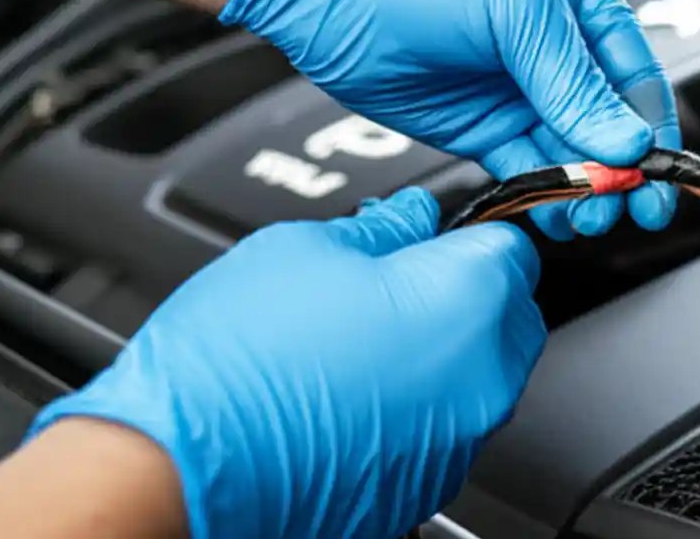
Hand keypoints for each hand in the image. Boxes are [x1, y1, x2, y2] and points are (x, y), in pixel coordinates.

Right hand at [27, 188, 544, 538]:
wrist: (185, 468)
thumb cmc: (237, 361)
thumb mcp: (306, 248)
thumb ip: (383, 228)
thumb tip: (411, 218)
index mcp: (467, 301)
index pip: (514, 247)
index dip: (470, 235)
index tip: (435, 240)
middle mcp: (483, 377)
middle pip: (511, 315)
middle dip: (469, 293)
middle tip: (399, 285)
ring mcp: (461, 438)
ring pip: (482, 374)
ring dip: (446, 351)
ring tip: (364, 341)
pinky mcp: (431, 482)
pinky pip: (450, 424)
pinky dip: (422, 403)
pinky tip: (359, 389)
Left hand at [220, 0, 680, 239]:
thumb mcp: (515, 6)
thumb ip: (572, 82)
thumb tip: (625, 142)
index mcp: (579, 0)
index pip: (636, 77)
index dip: (655, 131)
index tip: (663, 178)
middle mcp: (553, 48)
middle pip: (609, 125)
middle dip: (625, 172)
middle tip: (631, 210)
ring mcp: (514, 90)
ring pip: (569, 154)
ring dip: (584, 190)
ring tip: (588, 215)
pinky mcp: (477, 126)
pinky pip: (523, 168)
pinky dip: (541, 193)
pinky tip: (552, 210)